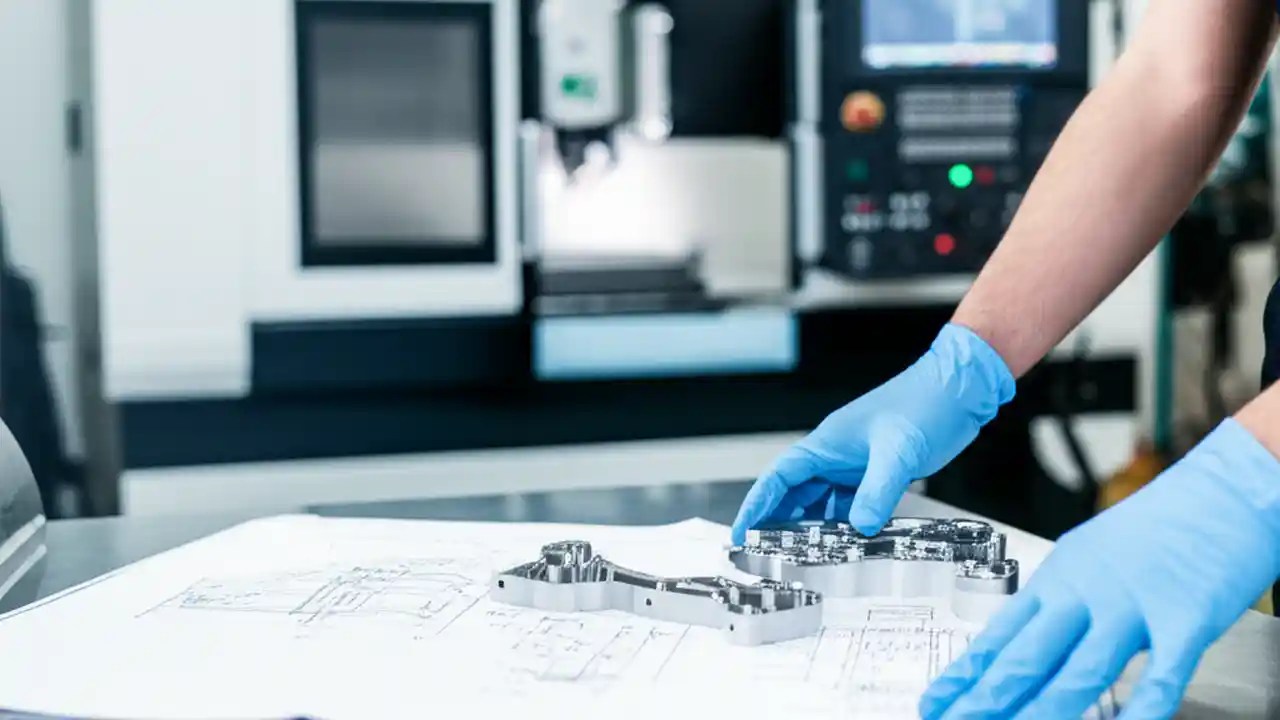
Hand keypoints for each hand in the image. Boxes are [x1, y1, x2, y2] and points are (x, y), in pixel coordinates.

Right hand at [730, 324, 1014, 545]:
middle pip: (795, 495)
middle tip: (771, 555)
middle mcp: (834, 456)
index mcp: (827, 444)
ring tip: (809, 557)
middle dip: (780, 524)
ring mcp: (854, 465)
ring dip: (815, 528)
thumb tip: (860, 528)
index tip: (742, 532)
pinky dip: (845, 524)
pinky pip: (850, 504)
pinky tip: (849, 542)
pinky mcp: (875, 473)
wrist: (957, 391)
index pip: (779, 479)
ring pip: (822, 502)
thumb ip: (877, 492)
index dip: (757, 506)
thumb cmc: (924, 405)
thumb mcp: (899, 452)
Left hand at [920, 419, 1279, 718]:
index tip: (936, 700)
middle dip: (987, 698)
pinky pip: (1163, 672)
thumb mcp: (1090, 556)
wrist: (1222, 489)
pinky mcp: (1186, 619)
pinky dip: (1145, 705)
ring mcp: (1135, 607)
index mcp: (1060, 579)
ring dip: (1044, 711)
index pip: (1001, 635)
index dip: (967, 674)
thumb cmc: (1159, 525)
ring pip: (1082, 670)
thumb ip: (1060, 602)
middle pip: (1029, 656)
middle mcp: (1088, 594)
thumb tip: (1023, 638)